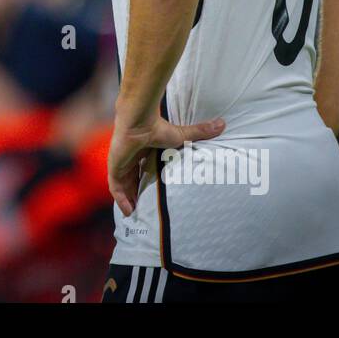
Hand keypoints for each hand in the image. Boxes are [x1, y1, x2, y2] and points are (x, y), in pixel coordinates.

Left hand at [108, 114, 225, 215]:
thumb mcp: (181, 136)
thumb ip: (199, 132)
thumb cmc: (158, 127)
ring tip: (137, 216)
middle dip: (136, 195)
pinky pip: (116, 188)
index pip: (142, 170)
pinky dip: (121, 200)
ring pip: (123, 186)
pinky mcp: (114, 168)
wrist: (139, 122)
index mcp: (143, 152)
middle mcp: (130, 158)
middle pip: (132, 181)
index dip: (146, 183)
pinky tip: (128, 211)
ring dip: (129, 200)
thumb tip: (223, 123)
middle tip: (145, 211)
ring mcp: (121, 163)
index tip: (152, 196)